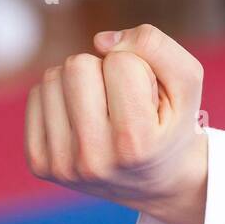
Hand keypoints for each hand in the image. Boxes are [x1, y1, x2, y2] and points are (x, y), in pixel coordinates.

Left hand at [24, 24, 208, 223]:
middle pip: (78, 65)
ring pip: (52, 77)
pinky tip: (83, 122)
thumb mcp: (187, 84)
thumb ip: (157, 46)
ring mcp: (62, 165)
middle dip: (103, 71)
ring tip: (104, 112)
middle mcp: (94, 160)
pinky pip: (37, 96)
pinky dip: (61, 99)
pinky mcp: (40, 164)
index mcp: (135, 143)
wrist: (157, 182)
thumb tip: (100, 41)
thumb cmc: (171, 124)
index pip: (120, 62)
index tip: (147, 100)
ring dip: (80, 84)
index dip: (138, 69)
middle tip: (122, 102)